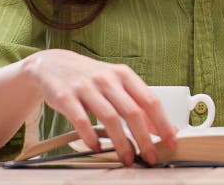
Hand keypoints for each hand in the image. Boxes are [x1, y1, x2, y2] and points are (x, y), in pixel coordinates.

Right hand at [21, 49, 177, 165]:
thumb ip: (137, 103)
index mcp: (123, 75)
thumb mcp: (116, 84)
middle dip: (144, 139)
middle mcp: (106, 78)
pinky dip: (91, 137)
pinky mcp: (66, 96)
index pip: (150, 100)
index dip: (163, 123)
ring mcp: (85, 86)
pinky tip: (97, 148)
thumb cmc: (90, 78)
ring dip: (121, 143)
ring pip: (110, 118)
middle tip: (151, 158)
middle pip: (132, 111)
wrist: (52, 64)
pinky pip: (81, 120)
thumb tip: (161, 128)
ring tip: (128, 159)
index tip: (171, 142)